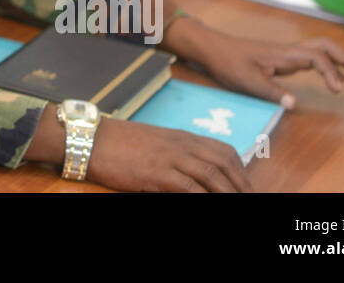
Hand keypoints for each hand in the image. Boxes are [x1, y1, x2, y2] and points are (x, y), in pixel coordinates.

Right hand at [86, 116, 251, 191]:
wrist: (92, 139)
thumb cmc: (119, 143)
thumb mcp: (155, 142)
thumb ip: (176, 152)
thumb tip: (194, 171)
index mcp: (182, 137)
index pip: (224, 151)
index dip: (241, 171)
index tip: (248, 187)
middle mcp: (181, 145)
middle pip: (223, 163)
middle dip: (242, 185)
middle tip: (251, 200)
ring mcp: (170, 158)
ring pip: (211, 175)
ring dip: (228, 193)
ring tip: (238, 205)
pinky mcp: (156, 173)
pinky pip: (188, 187)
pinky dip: (202, 197)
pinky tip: (208, 204)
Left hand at [171, 23, 343, 108]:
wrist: (212, 48)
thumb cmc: (228, 63)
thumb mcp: (246, 81)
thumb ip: (271, 92)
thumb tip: (294, 104)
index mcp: (283, 54)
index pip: (316, 58)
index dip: (331, 72)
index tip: (338, 90)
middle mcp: (288, 50)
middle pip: (324, 45)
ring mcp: (285, 53)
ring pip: (319, 49)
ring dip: (338, 59)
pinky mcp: (281, 58)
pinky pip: (310, 56)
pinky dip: (326, 63)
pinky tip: (331, 76)